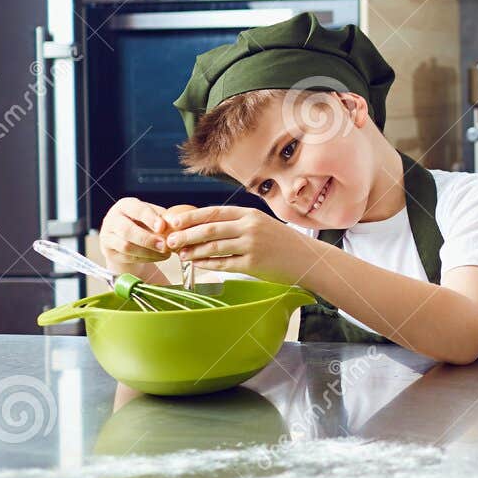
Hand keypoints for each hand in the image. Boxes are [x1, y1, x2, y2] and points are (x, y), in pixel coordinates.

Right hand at [98, 197, 168, 270]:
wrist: (128, 238)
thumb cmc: (145, 223)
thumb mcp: (153, 216)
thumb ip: (163, 219)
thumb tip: (175, 225)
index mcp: (125, 205)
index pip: (136, 209)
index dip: (149, 218)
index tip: (162, 227)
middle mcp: (113, 219)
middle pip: (126, 230)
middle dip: (148, 239)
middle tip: (164, 245)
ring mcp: (108, 236)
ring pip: (126, 246)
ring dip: (148, 251)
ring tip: (166, 253)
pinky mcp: (109, 251)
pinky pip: (127, 257)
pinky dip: (146, 258)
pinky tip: (159, 257)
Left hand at [163, 205, 315, 281]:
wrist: (307, 258)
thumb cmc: (283, 242)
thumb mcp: (262, 224)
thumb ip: (238, 223)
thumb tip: (205, 226)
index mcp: (250, 214)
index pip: (213, 212)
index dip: (190, 217)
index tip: (173, 222)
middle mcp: (250, 227)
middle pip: (209, 229)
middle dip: (185, 235)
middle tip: (170, 241)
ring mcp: (252, 246)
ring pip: (213, 247)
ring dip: (193, 251)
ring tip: (181, 255)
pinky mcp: (253, 264)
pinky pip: (223, 264)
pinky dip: (207, 264)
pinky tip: (197, 264)